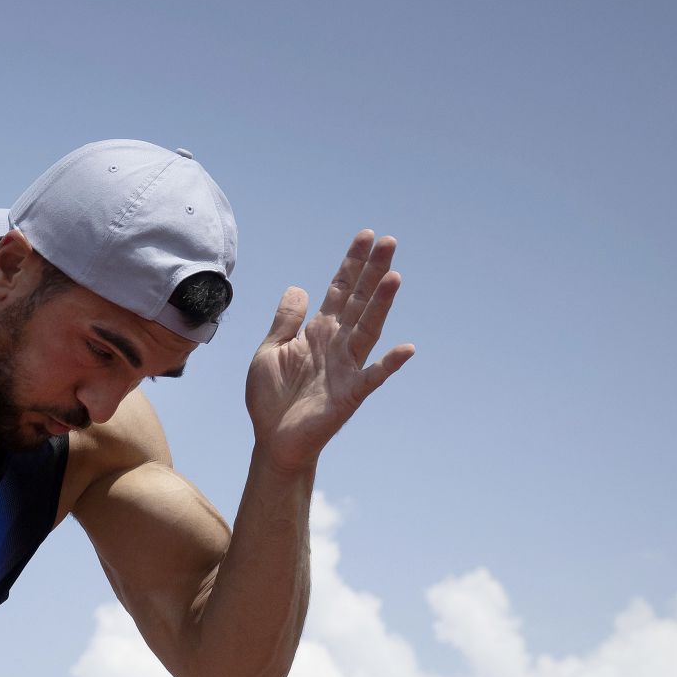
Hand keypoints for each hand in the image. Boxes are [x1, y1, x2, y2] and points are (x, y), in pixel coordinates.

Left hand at [245, 231, 414, 474]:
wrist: (272, 440)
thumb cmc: (271, 398)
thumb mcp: (269, 351)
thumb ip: (285, 321)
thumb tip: (299, 287)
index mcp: (318, 331)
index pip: (339, 290)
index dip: (351, 264)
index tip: (366, 236)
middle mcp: (337, 343)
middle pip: (358, 301)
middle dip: (372, 272)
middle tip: (388, 241)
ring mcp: (347, 367)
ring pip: (368, 329)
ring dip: (381, 304)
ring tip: (394, 275)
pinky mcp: (350, 394)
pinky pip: (373, 377)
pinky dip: (389, 364)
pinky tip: (406, 349)